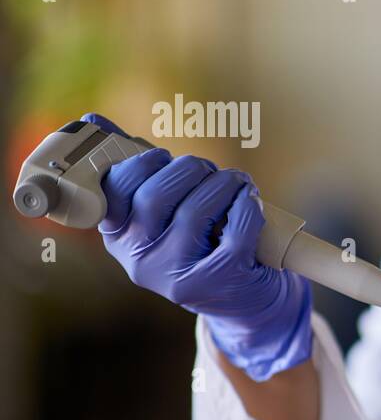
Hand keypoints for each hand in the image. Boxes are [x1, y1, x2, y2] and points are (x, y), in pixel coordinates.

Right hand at [88, 113, 312, 380]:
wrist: (244, 298)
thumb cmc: (201, 242)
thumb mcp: (164, 212)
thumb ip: (133, 169)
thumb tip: (91, 121)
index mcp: (119, 237)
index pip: (114, 188)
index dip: (143, 162)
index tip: (164, 157)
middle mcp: (141, 260)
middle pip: (157, 195)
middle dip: (190, 169)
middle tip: (210, 170)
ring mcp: (178, 276)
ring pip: (195, 210)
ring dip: (223, 183)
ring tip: (236, 182)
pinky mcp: (218, 282)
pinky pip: (235, 231)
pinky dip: (247, 206)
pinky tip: (251, 200)